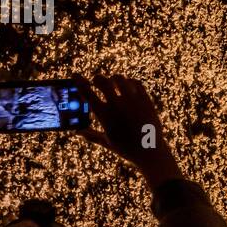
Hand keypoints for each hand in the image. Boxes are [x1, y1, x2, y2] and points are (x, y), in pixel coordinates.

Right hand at [78, 75, 181, 190]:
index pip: (87, 93)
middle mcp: (117, 105)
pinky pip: (135, 82)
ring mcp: (132, 101)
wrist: (150, 151)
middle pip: (102, 81)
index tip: (75, 75)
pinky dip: (129, 82)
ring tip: (113, 84)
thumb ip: (91, 135)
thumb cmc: (127, 149)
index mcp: (104, 115)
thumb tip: (78, 132)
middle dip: (97, 79)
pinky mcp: (145, 99)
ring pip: (119, 78)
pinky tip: (127, 87)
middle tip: (96, 82)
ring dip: (113, 79)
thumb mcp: (107, 142)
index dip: (79, 81)